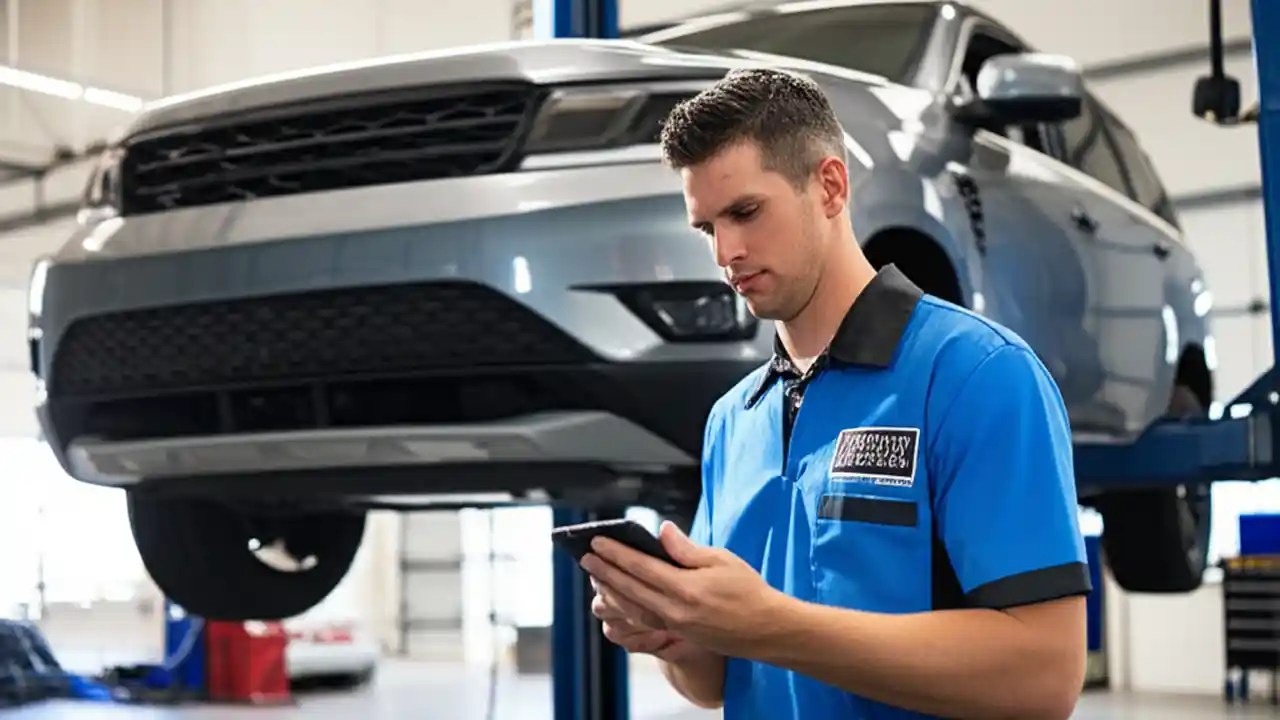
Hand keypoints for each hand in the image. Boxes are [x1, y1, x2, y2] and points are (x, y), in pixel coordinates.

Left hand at [581, 521, 789, 658]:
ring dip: (613, 591)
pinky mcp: (679, 634)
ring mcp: (676, 625)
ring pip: (634, 607)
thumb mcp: (721, 560)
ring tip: (597, 577)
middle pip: (631, 588)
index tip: (599, 542)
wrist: (767, 629)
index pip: (641, 567)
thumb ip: (687, 549)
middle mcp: (675, 610)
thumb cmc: (748, 591)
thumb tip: (662, 531)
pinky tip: (620, 598)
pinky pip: (645, 620)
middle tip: (586, 558)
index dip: (617, 554)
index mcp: (685, 588)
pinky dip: (628, 607)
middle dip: (606, 572)